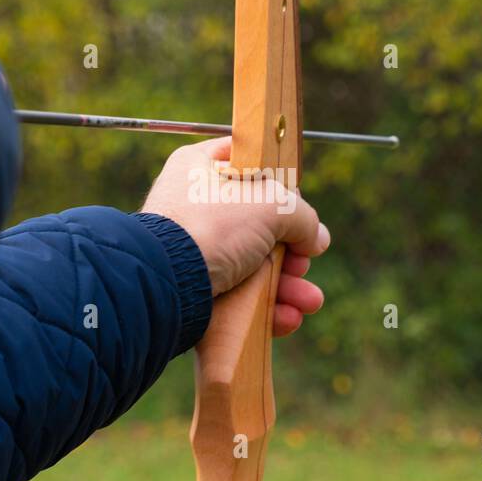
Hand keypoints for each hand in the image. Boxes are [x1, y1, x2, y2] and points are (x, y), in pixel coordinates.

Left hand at [142, 138, 329, 336]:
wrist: (164, 284)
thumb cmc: (211, 228)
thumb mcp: (270, 205)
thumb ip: (301, 216)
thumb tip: (317, 238)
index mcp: (201, 167)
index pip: (249, 163)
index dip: (280, 183)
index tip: (298, 204)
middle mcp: (195, 205)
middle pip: (259, 223)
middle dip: (292, 252)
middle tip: (304, 264)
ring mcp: (194, 248)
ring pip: (253, 264)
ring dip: (287, 285)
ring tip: (309, 302)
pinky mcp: (195, 285)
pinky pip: (239, 292)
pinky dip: (266, 305)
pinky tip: (288, 317)